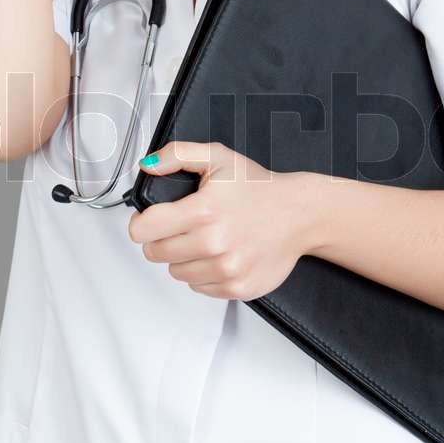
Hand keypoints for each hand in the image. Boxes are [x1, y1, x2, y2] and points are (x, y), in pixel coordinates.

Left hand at [126, 141, 312, 298]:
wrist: (300, 215)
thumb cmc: (260, 188)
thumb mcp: (218, 157)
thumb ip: (178, 155)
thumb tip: (148, 165)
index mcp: (203, 210)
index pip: (143, 230)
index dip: (143, 222)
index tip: (153, 218)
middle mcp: (213, 243)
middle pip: (155, 253)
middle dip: (163, 239)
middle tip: (185, 226)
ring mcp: (226, 269)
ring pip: (175, 272)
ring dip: (184, 258)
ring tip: (206, 240)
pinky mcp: (237, 288)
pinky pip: (198, 287)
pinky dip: (203, 273)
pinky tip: (220, 255)